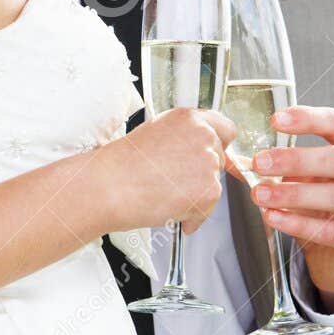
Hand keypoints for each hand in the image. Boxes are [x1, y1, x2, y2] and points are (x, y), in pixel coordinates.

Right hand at [110, 107, 236, 234]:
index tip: (211, 156)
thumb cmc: (120, 165)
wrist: (109, 187)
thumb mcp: (153, 134)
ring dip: (195, 195)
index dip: (218, 145)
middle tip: (175, 182)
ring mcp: (208, 163)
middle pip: (219, 159)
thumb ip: (181, 138)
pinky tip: (169, 209)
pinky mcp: (209, 190)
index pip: (224, 128)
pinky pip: (207, 208)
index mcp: (188, 118)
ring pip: (213, 185)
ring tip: (164, 195)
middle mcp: (203, 135)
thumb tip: (192, 152)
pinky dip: (192, 216)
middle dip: (202, 174)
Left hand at [247, 105, 333, 308]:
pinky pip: (332, 231)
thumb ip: (287, 165)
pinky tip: (274, 218)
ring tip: (260, 195)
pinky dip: (299, 224)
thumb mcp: (309, 179)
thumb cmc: (325, 207)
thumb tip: (242, 156)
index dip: (308, 119)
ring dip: (292, 194)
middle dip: (295, 159)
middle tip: (259, 162)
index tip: (275, 120)